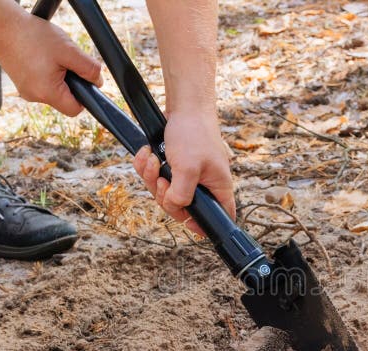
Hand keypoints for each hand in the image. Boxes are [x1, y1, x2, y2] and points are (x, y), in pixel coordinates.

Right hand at [0, 13, 102, 116]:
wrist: (1, 23)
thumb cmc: (32, 35)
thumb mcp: (69, 51)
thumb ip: (89, 69)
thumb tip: (98, 82)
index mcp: (47, 94)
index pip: (75, 109)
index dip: (85, 96)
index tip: (84, 79)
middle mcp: (34, 97)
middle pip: (64, 99)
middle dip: (70, 81)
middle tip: (65, 60)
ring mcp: (24, 89)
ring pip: (53, 89)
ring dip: (58, 74)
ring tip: (50, 54)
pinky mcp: (20, 81)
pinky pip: (40, 81)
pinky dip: (46, 70)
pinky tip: (40, 54)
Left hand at [133, 112, 234, 235]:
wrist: (184, 107)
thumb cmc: (194, 134)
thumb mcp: (188, 168)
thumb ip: (182, 194)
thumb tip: (174, 207)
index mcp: (218, 189)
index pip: (219, 218)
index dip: (202, 225)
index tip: (185, 220)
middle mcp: (204, 186)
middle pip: (181, 208)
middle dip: (164, 194)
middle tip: (161, 179)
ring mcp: (187, 177)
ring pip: (164, 192)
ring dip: (151, 177)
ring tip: (153, 160)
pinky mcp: (173, 167)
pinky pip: (155, 177)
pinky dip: (147, 167)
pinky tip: (148, 154)